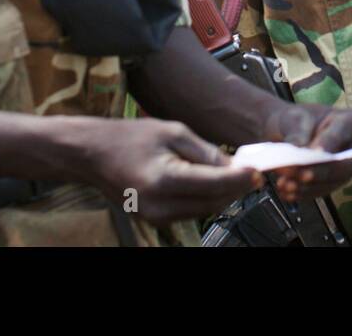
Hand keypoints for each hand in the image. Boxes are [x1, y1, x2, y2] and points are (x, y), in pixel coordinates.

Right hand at [85, 118, 261, 225]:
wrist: (94, 154)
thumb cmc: (130, 138)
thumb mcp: (172, 132)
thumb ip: (205, 151)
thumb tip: (233, 167)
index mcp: (164, 180)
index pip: (214, 185)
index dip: (240, 179)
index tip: (257, 171)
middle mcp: (160, 205)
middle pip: (214, 202)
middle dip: (236, 188)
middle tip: (252, 172)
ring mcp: (156, 217)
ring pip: (205, 210)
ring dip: (223, 194)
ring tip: (232, 173)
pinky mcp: (156, 219)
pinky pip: (191, 211)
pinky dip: (206, 198)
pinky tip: (210, 181)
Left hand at [262, 103, 351, 202]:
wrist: (291, 132)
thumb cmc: (298, 120)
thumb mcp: (295, 117)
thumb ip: (298, 131)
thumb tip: (298, 149)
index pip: (343, 131)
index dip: (330, 143)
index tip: (315, 152)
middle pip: (343, 165)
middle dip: (320, 172)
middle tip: (301, 175)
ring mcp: (346, 169)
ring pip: (331, 183)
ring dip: (308, 187)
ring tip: (286, 185)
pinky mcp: (333, 184)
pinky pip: (321, 191)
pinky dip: (303, 193)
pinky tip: (287, 192)